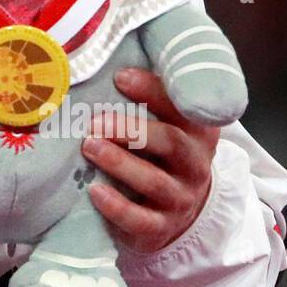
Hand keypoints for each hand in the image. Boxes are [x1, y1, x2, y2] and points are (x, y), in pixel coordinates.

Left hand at [80, 67, 217, 255]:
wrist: (181, 213)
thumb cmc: (161, 154)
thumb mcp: (167, 124)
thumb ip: (149, 98)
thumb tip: (104, 59)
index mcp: (197, 131)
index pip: (182, 106)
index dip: (153, 90)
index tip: (120, 76)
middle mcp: (194, 163)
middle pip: (171, 143)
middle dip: (132, 130)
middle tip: (95, 121)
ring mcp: (180, 198)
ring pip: (154, 181)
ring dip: (120, 163)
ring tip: (89, 147)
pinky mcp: (161, 228)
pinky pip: (141, 219)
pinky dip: (117, 206)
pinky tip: (93, 192)